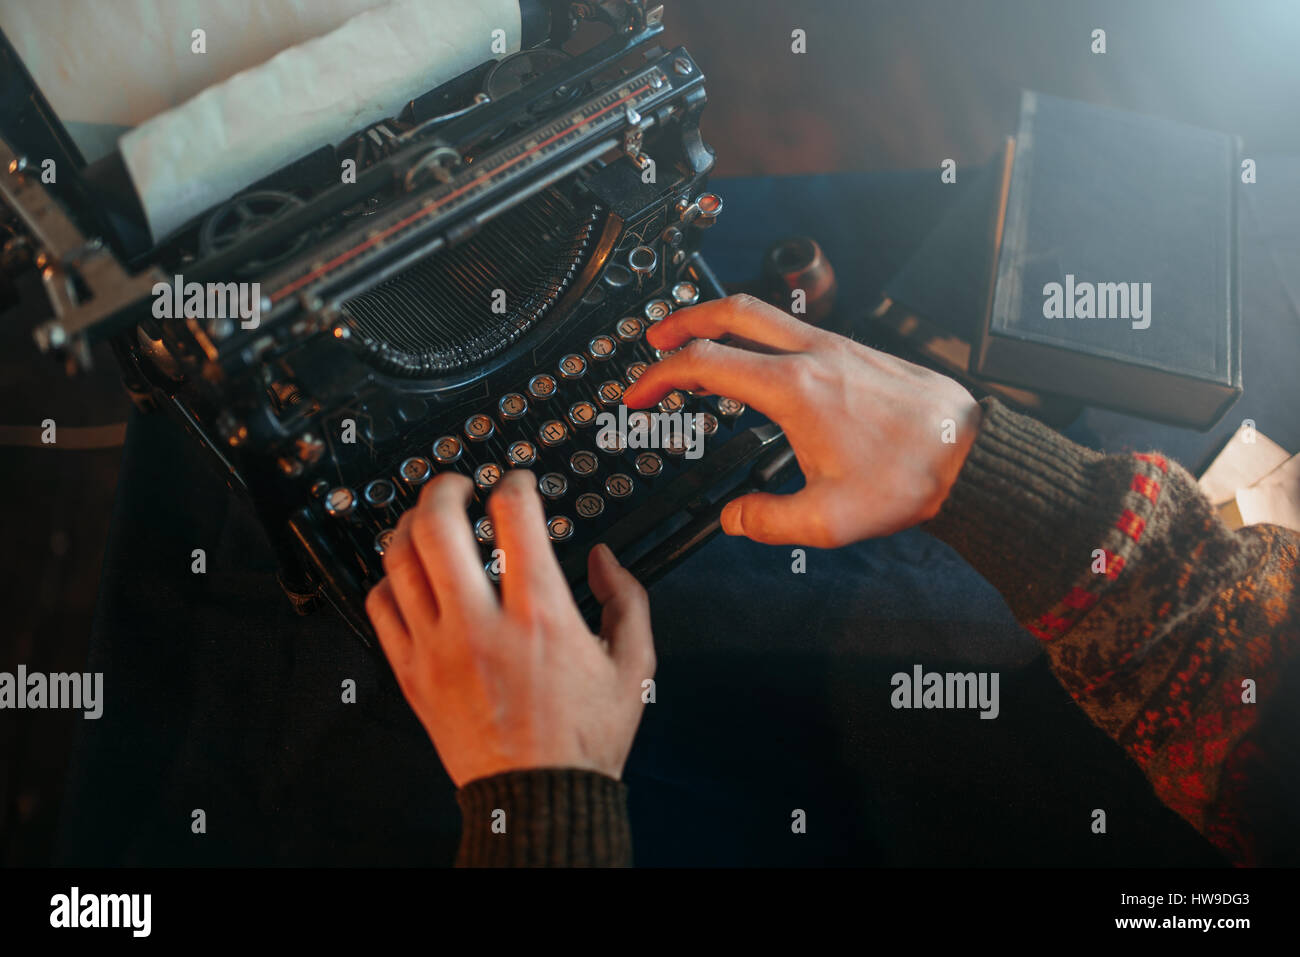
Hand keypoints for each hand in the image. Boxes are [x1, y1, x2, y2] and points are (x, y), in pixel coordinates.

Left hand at [366, 469, 654, 786]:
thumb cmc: (584, 741)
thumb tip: (603, 560)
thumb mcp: (634, 667)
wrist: (538, 800)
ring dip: (410, 524)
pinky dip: (390, 577)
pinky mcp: (412, 674)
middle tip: (458, 484)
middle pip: (438, 524)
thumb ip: (626, 601)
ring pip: (399, 559)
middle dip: (445, 486)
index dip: (513, 482)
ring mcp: (438, 649)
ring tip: (428, 519)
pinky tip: (409, 575)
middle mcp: (482, 625)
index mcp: (541, 616)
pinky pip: (381, 606)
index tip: (516, 483)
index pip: (513, 515)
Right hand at [623, 294, 981, 547]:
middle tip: (653, 340)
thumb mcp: (828, 520)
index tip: (639, 394)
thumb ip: (767, 521)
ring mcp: (835, 347)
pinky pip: (790, 329)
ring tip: (698, 347)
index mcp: (793, 389)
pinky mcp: (854, 353)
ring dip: (719, 323)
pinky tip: (757, 364)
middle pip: (729, 312)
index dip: (659, 376)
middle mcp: (811, 356)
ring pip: (762, 314)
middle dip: (680, 322)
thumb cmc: (909, 476)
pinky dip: (756, 336)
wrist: (970, 452)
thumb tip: (734, 518)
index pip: (704, 363)